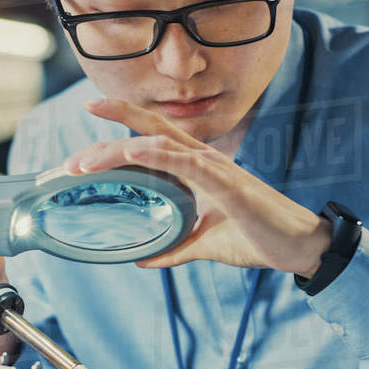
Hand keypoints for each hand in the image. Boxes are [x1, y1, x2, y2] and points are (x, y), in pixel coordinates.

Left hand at [60, 98, 332, 275]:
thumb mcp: (207, 244)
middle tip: (68, 161)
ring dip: (118, 151)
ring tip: (84, 164)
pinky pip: (187, 162)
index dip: (121, 120)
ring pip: (159, 144)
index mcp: (198, 168)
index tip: (88, 110)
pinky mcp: (228, 183)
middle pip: (148, 132)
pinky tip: (134, 152)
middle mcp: (203, 159)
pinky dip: (158, 154)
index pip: (152, 136)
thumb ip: (175, 247)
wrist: (301, 247)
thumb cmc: (260, 237)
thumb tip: (143, 258)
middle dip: (105, 137)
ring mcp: (216, 168)